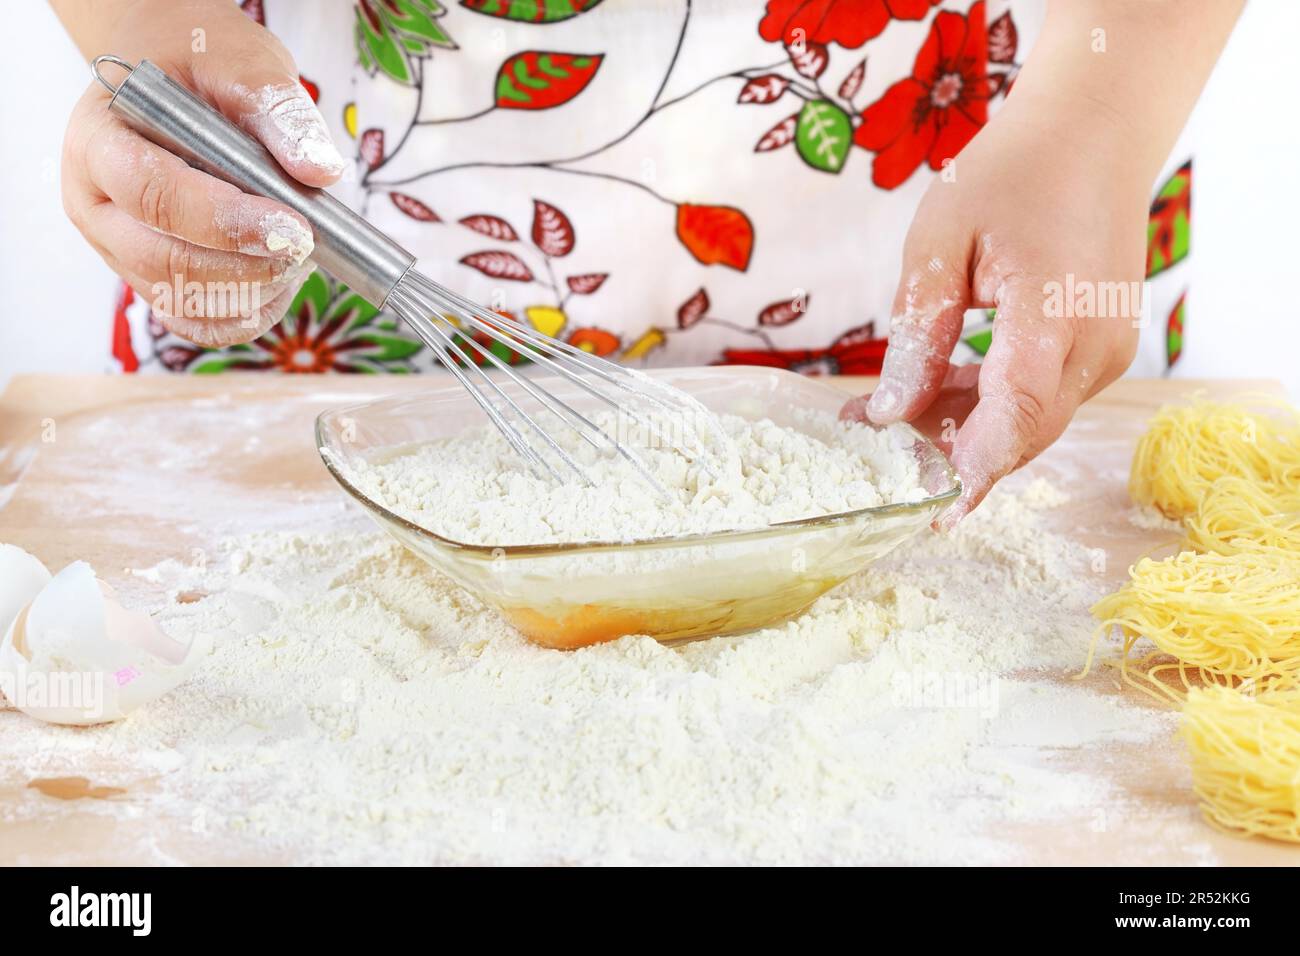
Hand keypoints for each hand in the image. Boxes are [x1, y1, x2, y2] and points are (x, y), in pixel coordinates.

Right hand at [59, 0, 345, 346]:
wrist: (175, 77)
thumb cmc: (198, 66)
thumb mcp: (241, 63)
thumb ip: (278, 111)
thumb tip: (318, 170)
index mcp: (99, 142)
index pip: (151, 195)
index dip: (224, 221)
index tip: (293, 226)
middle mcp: (96, 206)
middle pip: (163, 261)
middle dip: (247, 266)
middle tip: (305, 245)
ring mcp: (119, 250)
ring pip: (182, 302)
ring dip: (252, 293)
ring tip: (297, 257)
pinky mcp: (152, 280)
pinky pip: (196, 323)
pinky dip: (245, 315)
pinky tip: (280, 284)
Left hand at [844, 95, 1145, 527]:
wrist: (1092, 138)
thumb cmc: (1010, 175)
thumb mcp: (939, 242)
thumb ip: (918, 333)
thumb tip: (891, 414)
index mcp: (1054, 312)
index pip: (1017, 415)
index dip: (971, 468)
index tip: (926, 508)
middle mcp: (1094, 345)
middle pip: (1019, 434)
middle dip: (945, 453)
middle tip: (871, 446)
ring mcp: (1106, 353)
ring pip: (1028, 423)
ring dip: (962, 430)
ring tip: (888, 414)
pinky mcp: (1100, 352)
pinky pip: (1040, 399)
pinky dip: (989, 406)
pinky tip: (937, 389)